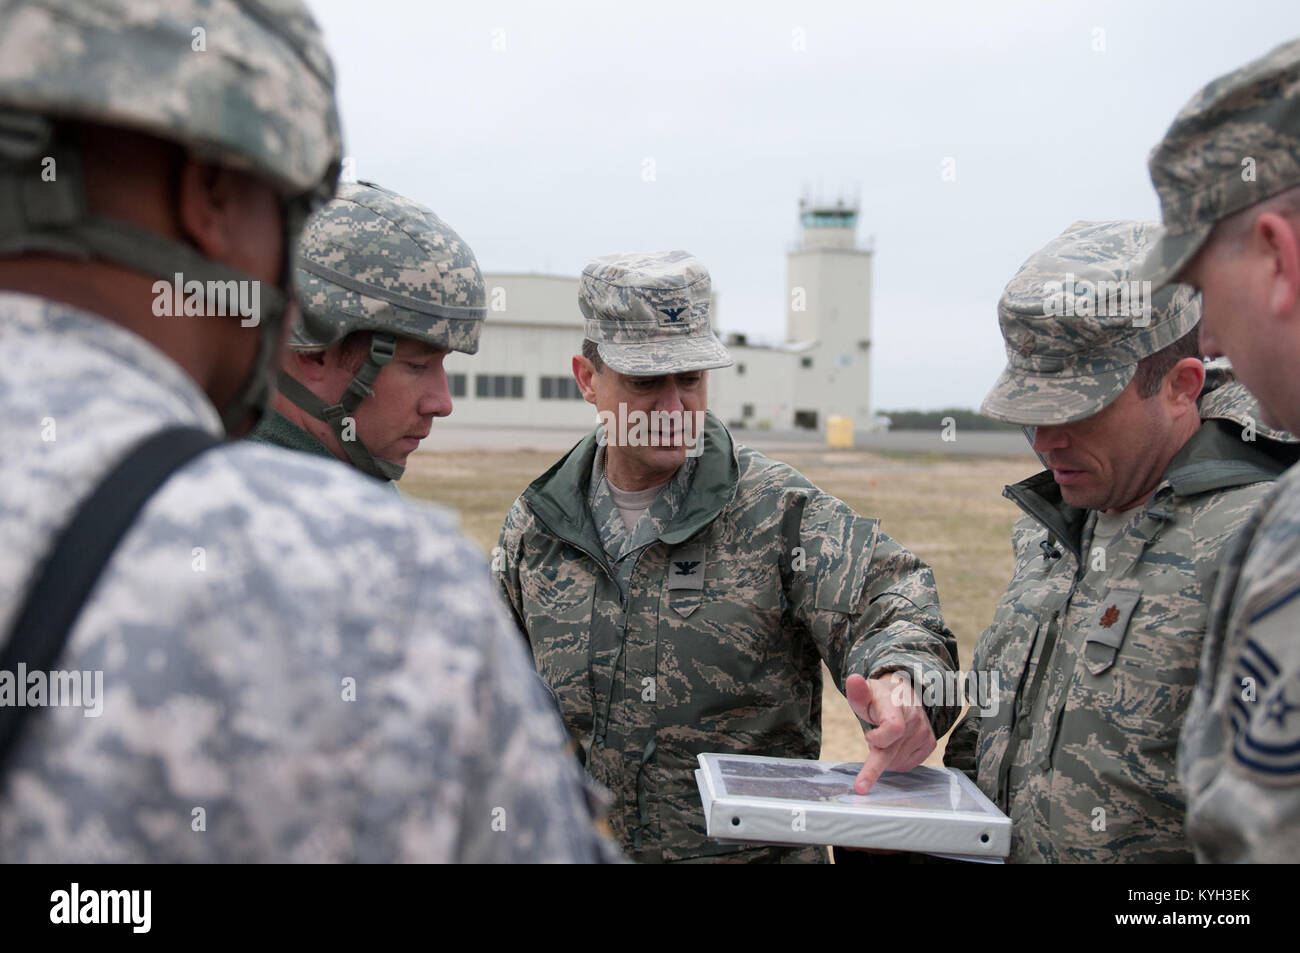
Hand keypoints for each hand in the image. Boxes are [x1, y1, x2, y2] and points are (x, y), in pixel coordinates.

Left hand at [846, 672, 935, 794]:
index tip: (869, 739)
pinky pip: (907, 765)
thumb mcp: (866, 692)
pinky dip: (896, 761)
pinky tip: (895, 746)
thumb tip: (853, 679)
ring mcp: (923, 732)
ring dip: (884, 758)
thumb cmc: (880, 697)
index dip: (881, 738)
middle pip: (891, 752)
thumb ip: (858, 692)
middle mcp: (913, 718)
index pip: (894, 727)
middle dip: (873, 770)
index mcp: (895, 705)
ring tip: (883, 740)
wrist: (905, 694)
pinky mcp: (930, 743)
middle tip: (860, 788)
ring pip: (896, 761)